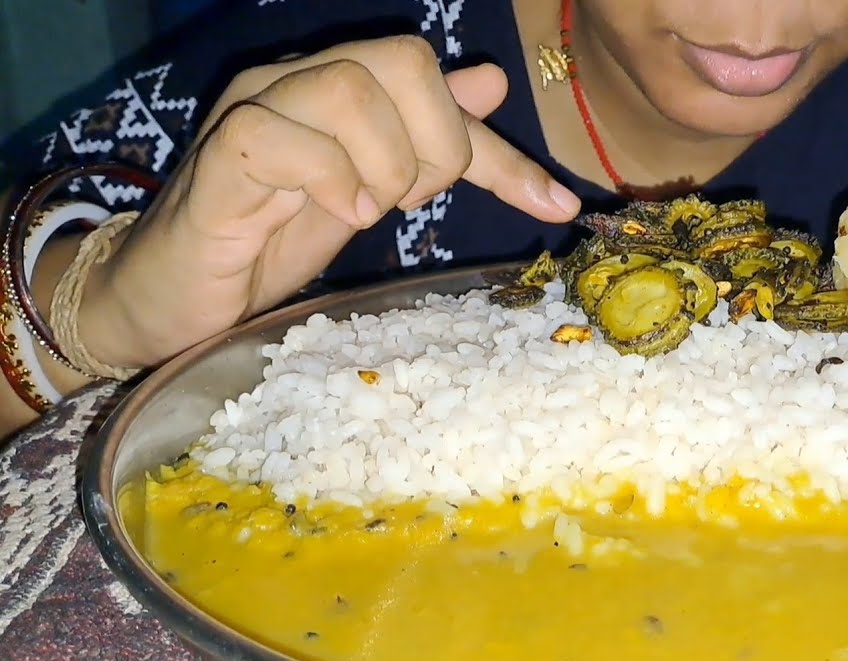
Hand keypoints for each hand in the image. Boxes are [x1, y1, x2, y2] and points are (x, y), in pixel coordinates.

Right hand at [83, 36, 579, 369]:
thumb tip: (489, 84)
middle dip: (433, 145)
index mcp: (336, 84)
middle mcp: (294, 80)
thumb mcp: (371, 190)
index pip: (439, 84)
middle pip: (402, 62)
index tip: (555, 203)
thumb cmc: (270, 239)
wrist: (177, 296)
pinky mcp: (223, 155)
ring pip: (348, 89)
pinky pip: (286, 137)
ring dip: (383, 164)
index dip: (501, 149)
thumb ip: (426, 142)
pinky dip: (332, 180)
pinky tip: (337, 214)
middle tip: (406, 202)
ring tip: (365, 210)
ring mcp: (254, 110)